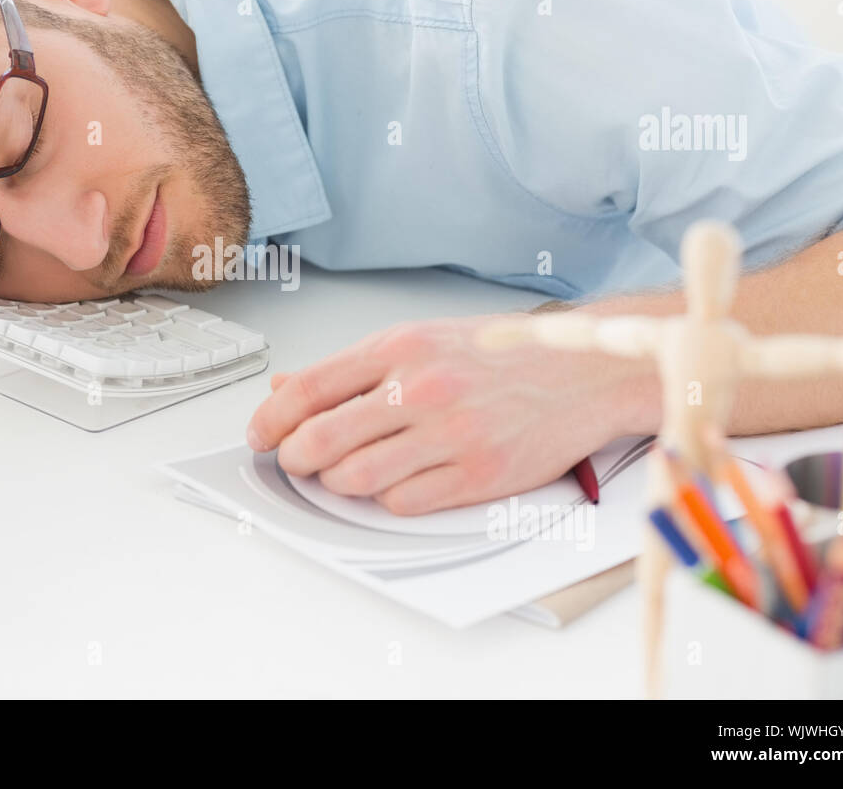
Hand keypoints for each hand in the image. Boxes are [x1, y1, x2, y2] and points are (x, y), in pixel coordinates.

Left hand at [246, 315, 654, 514]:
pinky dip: (386, 499)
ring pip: (354, 478)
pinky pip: (402, 502)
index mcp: (400, 348)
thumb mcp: (420, 340)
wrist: (581, 372)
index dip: (270, 419)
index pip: (308, 389)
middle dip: (295, 459)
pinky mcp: (478, 476)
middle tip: (296, 461)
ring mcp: (450, 434)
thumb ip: (352, 368)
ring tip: (345, 473)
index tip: (261, 436)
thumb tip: (286, 387)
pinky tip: (395, 482)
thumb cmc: (499, 355)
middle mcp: (421, 388)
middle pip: (320, 440)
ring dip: (337, 483)